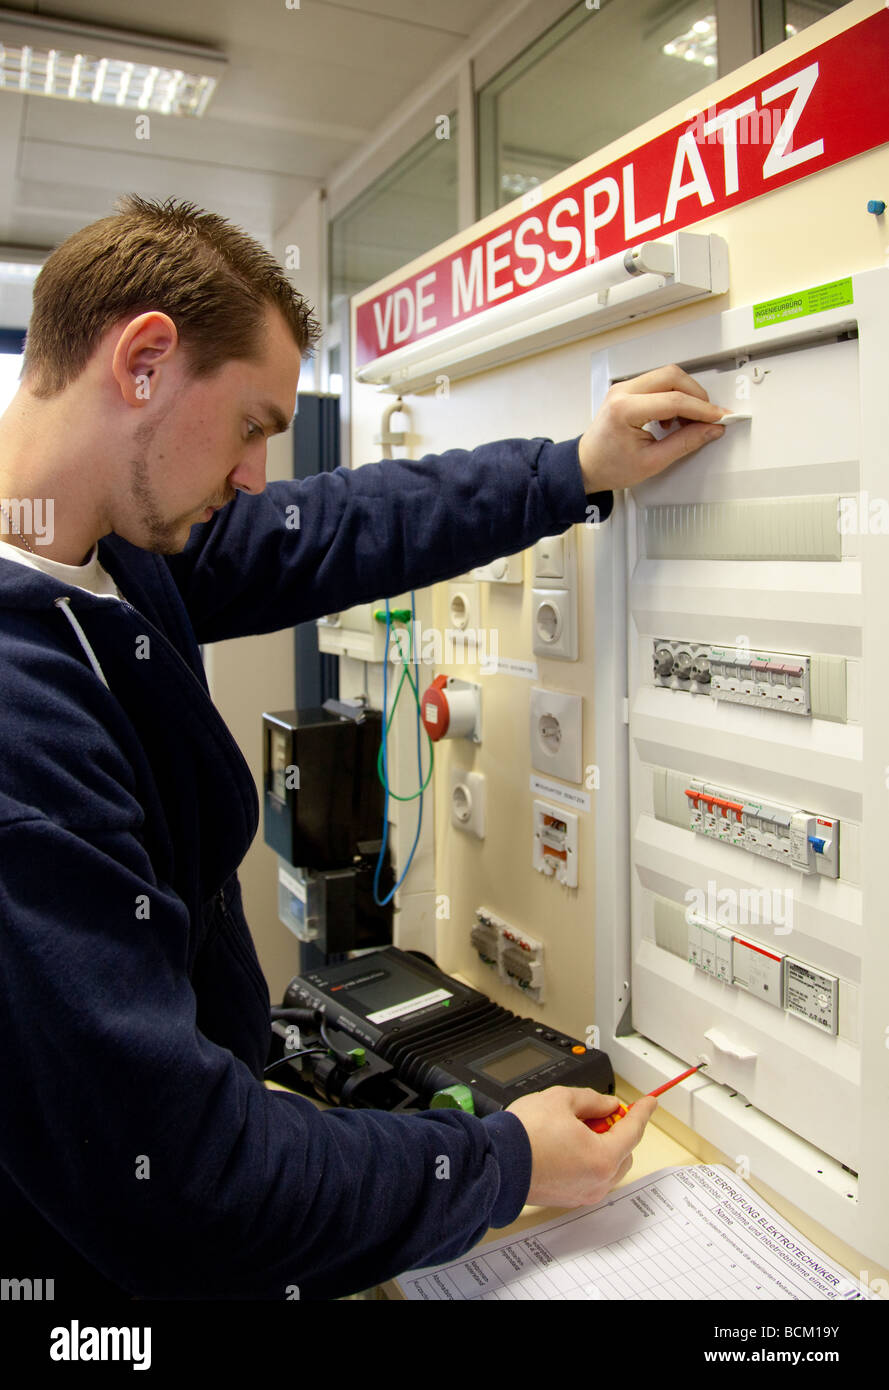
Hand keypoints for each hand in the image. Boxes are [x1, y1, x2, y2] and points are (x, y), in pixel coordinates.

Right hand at [506, 1085, 657, 1207]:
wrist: (496, 1163)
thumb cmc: (524, 1136)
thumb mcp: (561, 1100)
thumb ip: (592, 1100)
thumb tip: (606, 1105)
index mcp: (603, 1158)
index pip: (633, 1131)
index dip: (642, 1112)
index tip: (648, 1103)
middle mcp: (597, 1181)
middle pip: (624, 1152)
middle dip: (618, 1130)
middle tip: (601, 1112)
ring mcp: (582, 1193)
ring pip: (608, 1167)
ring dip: (603, 1146)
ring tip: (578, 1127)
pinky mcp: (567, 1198)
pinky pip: (591, 1177)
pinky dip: (589, 1160)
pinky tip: (568, 1143)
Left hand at [578, 363, 727, 493]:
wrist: (586, 466)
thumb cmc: (609, 466)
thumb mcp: (652, 462)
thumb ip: (685, 443)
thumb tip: (710, 429)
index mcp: (624, 410)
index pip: (673, 401)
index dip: (701, 409)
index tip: (719, 417)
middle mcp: (622, 392)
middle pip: (672, 376)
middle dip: (696, 395)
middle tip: (708, 416)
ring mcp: (624, 388)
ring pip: (667, 376)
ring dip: (685, 394)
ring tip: (687, 422)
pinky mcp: (627, 390)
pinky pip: (658, 382)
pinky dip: (673, 395)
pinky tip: (673, 419)